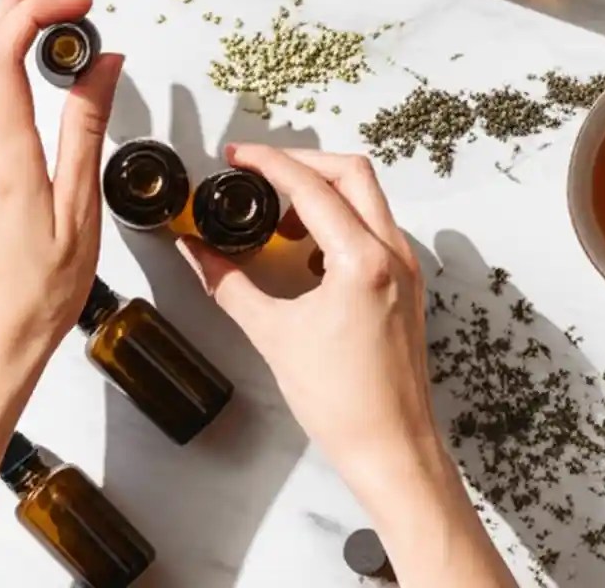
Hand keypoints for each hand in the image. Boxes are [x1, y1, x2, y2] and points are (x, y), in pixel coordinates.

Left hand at [0, 0, 123, 380]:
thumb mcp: (81, 210)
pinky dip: (1, 55)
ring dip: (0, 20)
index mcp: (5, 154)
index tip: (79, 2)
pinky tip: (30, 56)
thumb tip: (102, 68)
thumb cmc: (39, 290)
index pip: (2, 51)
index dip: (36, 10)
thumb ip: (87, 130)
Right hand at [178, 146, 513, 586]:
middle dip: (301, 162)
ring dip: (322, 192)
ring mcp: (405, 270)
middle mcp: (393, 256)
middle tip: (258, 172)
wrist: (391, 448)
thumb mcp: (273, 336)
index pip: (312, 185)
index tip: (238, 157)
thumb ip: (228, 284)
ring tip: (278, 218)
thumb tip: (198, 252)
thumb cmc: (345, 404)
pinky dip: (340, 222)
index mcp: (362, 261)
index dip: (268, 163)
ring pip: (367, 198)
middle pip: (351, 172)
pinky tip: (307, 252)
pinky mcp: (405, 287)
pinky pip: (374, 230)